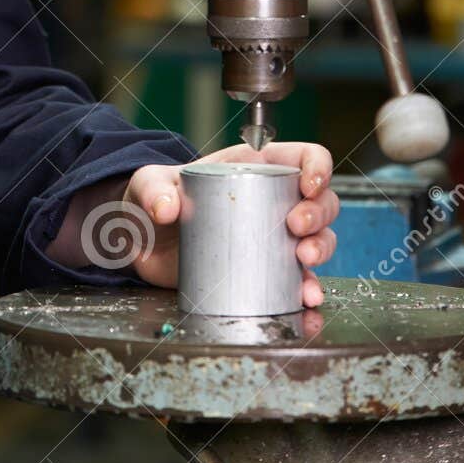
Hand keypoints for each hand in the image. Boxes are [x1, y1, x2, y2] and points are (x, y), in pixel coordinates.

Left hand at [51, 142, 337, 309]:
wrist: (143, 241)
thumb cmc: (154, 200)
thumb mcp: (149, 184)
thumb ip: (153, 189)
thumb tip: (167, 208)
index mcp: (254, 167)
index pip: (303, 156)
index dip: (317, 167)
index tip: (308, 185)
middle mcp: (272, 200)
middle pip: (320, 201)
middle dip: (318, 214)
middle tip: (296, 228)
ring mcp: (272, 237)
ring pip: (318, 240)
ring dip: (320, 251)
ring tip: (303, 263)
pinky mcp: (264, 272)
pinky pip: (298, 281)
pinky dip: (309, 293)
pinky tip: (307, 305)